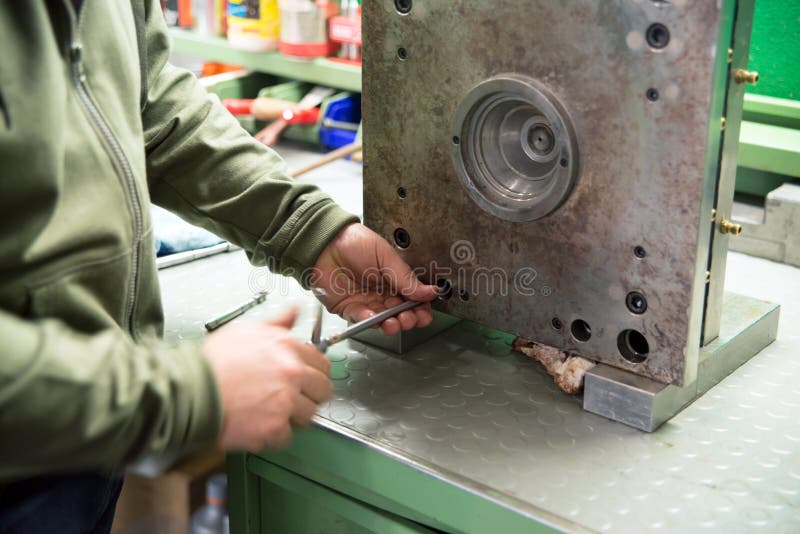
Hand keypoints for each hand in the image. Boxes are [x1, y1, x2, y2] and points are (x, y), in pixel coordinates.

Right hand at [204, 309, 331, 450]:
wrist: (191, 390)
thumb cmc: (211, 362)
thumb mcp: (245, 331)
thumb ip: (276, 323)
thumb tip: (294, 312)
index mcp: (287, 347)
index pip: (322, 363)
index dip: (315, 373)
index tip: (308, 379)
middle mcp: (292, 373)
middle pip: (323, 391)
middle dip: (310, 396)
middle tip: (293, 399)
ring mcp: (285, 401)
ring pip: (309, 416)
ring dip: (293, 417)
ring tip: (271, 412)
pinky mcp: (274, 427)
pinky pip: (287, 436)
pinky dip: (274, 435)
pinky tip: (259, 424)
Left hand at [312, 223, 438, 335]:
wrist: (326, 243)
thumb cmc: (354, 242)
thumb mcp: (386, 256)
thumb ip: (406, 278)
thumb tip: (429, 291)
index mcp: (394, 280)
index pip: (413, 299)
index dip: (420, 308)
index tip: (424, 312)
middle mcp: (382, 293)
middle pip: (400, 313)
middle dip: (408, 319)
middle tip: (410, 318)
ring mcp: (366, 302)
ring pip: (383, 320)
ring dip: (392, 324)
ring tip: (395, 322)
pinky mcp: (349, 308)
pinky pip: (361, 319)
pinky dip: (370, 320)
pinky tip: (376, 317)